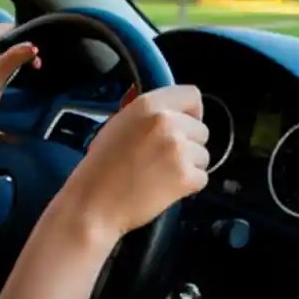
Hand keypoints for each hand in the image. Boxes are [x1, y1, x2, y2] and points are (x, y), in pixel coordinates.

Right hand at [52, 85, 208, 245]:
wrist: (94, 203)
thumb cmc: (100, 167)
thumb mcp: (118, 124)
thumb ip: (146, 114)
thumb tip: (166, 109)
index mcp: (149, 105)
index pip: (192, 95)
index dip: (191, 112)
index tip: (184, 124)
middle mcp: (167, 123)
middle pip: (202, 129)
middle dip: (189, 144)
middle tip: (165, 158)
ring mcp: (179, 150)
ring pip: (204, 155)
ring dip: (189, 166)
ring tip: (162, 175)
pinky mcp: (186, 177)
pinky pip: (202, 178)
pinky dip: (188, 186)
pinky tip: (165, 189)